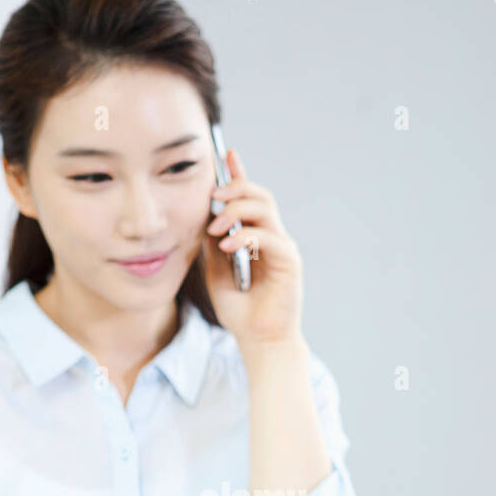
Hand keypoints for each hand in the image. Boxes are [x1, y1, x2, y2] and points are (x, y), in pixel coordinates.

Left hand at [202, 147, 302, 349]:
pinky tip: (228, 245)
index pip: (250, 199)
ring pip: (266, 210)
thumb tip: (205, 219)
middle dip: (236, 188)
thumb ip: (214, 246)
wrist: (258, 342)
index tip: (226, 153)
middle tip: (212, 195)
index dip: (239, 174)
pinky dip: (247, 236)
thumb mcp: (217, 273)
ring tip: (216, 224)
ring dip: (238, 209)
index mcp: (257, 239)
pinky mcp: (289, 263)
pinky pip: (269, 238)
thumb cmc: (241, 313)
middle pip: (260, 196)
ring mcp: (283, 249)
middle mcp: (273, 239)